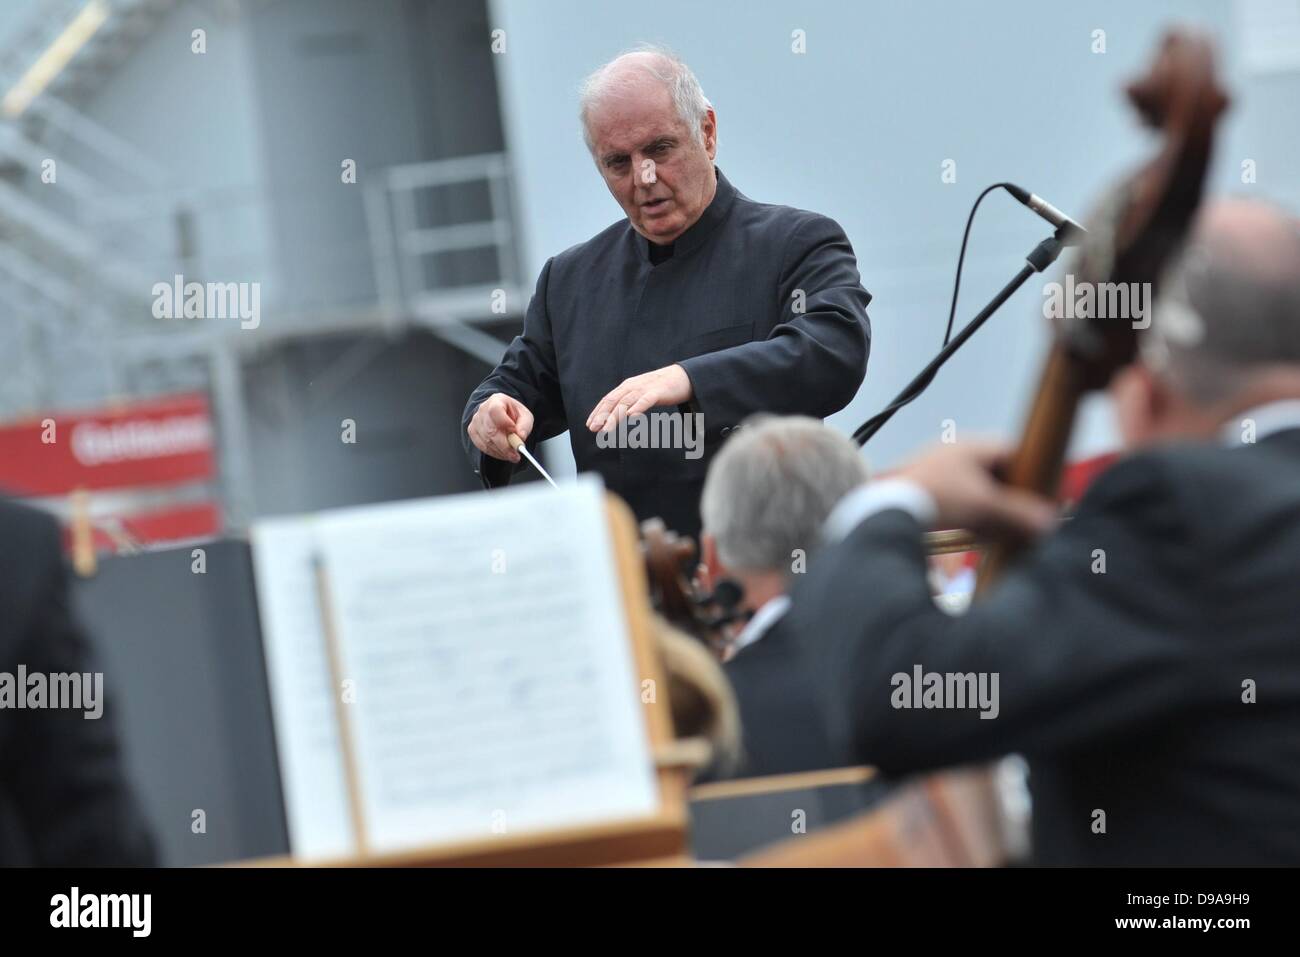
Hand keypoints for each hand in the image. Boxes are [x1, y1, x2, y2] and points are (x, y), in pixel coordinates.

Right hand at [467, 393, 533, 463]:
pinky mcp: (473, 431)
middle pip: (490, 430)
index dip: (504, 423)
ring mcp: (476, 421)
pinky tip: (502, 453)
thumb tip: (520, 437)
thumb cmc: (513, 414)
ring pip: (486, 440)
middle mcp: (483, 410)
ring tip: (512, 454)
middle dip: (505, 446)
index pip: (495, 410)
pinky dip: (494, 452)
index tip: (514, 432)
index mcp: (497, 400)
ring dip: (501, 451)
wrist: (502, 414)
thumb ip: (524, 426)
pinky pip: (482, 446)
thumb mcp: (525, 416)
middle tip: (515, 454)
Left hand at [586, 364, 692, 432]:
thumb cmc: (660, 388)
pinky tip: (630, 416)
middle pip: (613, 401)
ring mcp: (644, 388)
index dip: (598, 412)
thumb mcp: (641, 394)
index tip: (590, 425)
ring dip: (615, 417)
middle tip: (593, 429)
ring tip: (607, 430)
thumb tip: (619, 416)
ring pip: (626, 403)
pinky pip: (645, 400)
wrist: (682, 377)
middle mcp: (632, 386)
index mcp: (627, 387)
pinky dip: (637, 408)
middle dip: (602, 415)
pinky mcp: (657, 392)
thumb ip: (629, 402)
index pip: (608, 399)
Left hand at [895, 441, 1057, 539]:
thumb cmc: (938, 496)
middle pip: (997, 475)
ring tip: (993, 531)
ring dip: (989, 511)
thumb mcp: (984, 506)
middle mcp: (957, 452)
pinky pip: (959, 500)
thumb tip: (1049, 523)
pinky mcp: (928, 487)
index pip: (1015, 453)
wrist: (890, 506)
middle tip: (1018, 520)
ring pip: (978, 490)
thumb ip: (1018, 514)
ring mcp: (941, 468)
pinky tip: (971, 533)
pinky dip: (970, 515)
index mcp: (974, 445)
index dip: (1032, 473)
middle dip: (1009, 501)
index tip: (1043, 495)